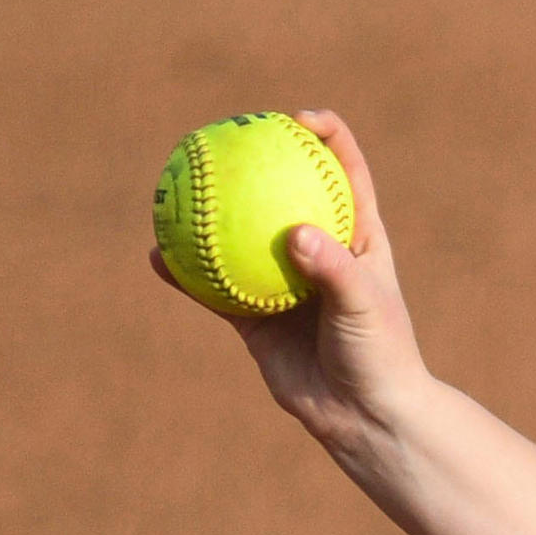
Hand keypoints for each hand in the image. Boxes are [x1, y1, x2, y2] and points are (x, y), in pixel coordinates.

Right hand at [151, 108, 433, 461]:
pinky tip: (155, 256)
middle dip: (251, 161)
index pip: (345, 172)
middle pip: (281, 191)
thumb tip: (297, 235)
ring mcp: (282, 282)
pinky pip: (211, 287)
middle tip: (219, 137)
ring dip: (205, 212)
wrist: (363, 416)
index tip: (297, 118)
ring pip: (237, 236)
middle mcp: (318, 252)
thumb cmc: (379, 356)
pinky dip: (184, 272)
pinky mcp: (254, 316)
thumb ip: (333, 270)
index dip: (326, 136)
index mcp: (358, 238)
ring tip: (169, 186)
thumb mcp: (364, 307)